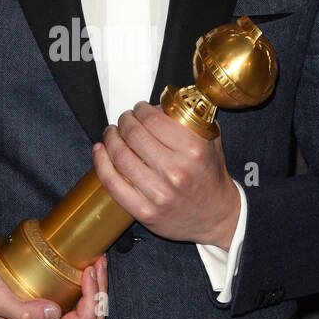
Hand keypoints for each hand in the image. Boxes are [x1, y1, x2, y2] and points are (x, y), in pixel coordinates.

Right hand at [0, 249, 108, 318]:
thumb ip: (22, 314)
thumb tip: (53, 313)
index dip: (92, 298)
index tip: (88, 272)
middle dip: (100, 291)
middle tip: (98, 263)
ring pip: (93, 313)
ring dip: (99, 288)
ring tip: (98, 263)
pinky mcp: (61, 315)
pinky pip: (85, 307)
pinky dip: (92, 288)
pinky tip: (90, 269)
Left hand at [92, 102, 240, 248]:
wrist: (217, 216)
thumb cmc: (210, 176)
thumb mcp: (210, 140)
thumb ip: (189, 117)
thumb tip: (160, 102)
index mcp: (193, 150)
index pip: (152, 118)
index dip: (140, 109)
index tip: (139, 109)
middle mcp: (175, 172)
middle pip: (133, 135)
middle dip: (124, 121)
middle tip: (124, 120)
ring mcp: (158, 194)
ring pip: (120, 156)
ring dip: (110, 138)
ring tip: (112, 133)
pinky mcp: (144, 212)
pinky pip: (113, 184)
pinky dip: (101, 163)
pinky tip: (100, 151)